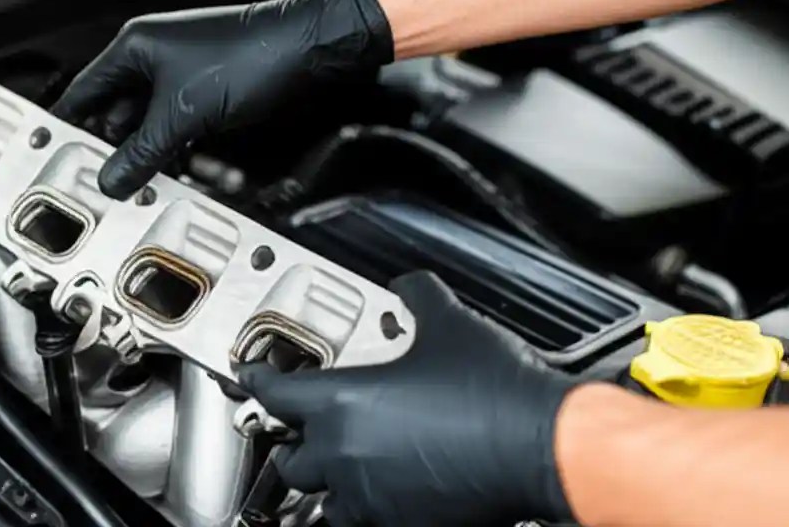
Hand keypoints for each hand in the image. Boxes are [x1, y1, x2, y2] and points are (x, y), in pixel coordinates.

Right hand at [51, 0, 392, 198]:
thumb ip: (142, 151)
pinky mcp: (206, 92)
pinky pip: (174, 126)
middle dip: (109, 148)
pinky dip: (169, 149)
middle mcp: (153, 57)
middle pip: (114, 111)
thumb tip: (111, 178)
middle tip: (100, 182)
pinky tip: (169, 172)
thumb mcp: (183, 114)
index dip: (67, 125)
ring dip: (143, 153)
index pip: (83, 92)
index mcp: (135, 48)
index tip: (54, 155)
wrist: (309, 48)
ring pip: (146, 123)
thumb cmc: (250, 57)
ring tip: (135, 184)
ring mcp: (181, 75)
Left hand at [240, 271, 577, 526]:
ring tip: (342, 467)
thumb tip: (410, 287)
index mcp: (342, 402)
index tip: (248, 376)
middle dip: (294, 442)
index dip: (258, 380)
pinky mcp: (401, 523)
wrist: (540, 446)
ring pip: (323, 500)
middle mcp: (345, 455)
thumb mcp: (448, 324)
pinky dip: (364, 508)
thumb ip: (417, 298)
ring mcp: (371, 497)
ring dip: (326, 483)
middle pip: (290, 458)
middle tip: (305, 428)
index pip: (275, 392)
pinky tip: (383, 492)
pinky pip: (364, 520)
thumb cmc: (494, 391)